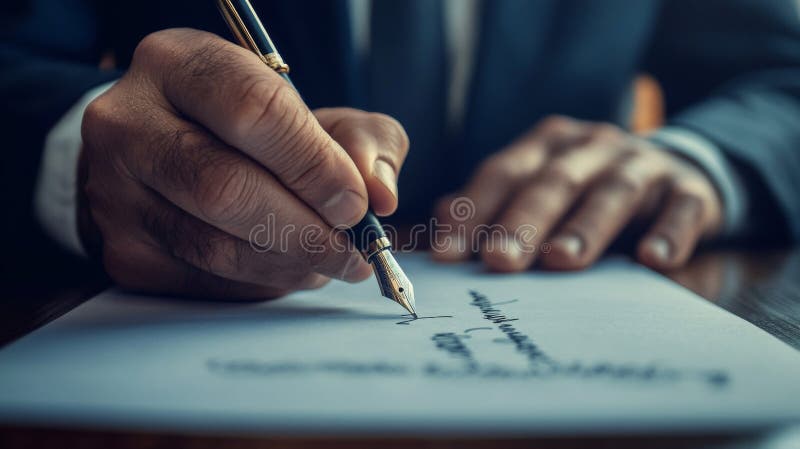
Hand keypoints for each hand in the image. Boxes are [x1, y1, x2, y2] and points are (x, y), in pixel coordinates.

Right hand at [79, 29, 407, 298]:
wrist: (167, 153)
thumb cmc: (250, 129)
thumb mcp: (315, 112)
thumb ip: (362, 140)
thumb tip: (380, 195)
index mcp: (178, 64)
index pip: (254, 110)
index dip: (315, 165)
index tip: (356, 203)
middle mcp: (128, 123)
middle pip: (225, 188)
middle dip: (306, 229)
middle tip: (353, 249)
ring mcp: (115, 193)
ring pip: (215, 247)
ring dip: (291, 264)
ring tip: (333, 262)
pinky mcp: (123, 252)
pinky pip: (206, 282)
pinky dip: (263, 283)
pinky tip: (290, 268)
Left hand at [433, 116, 722, 270]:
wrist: (676, 171)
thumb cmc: (587, 190)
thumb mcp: (540, 186)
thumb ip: (492, 207)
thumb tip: (437, 230)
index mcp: (546, 145)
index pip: (501, 174)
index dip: (471, 213)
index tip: (445, 256)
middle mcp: (590, 147)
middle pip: (552, 182)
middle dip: (522, 221)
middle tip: (498, 262)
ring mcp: (642, 165)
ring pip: (611, 192)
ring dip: (585, 227)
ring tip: (561, 260)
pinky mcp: (689, 189)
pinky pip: (681, 208)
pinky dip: (669, 232)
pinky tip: (654, 260)